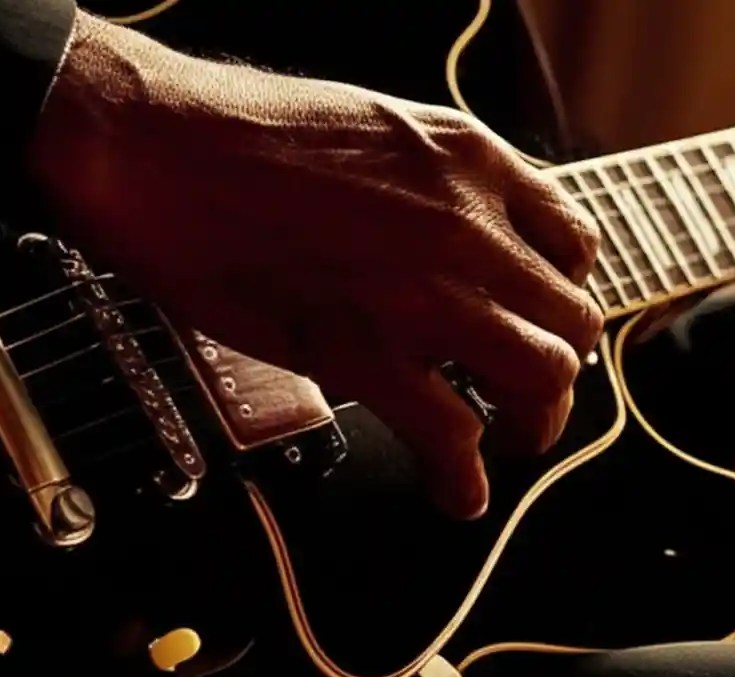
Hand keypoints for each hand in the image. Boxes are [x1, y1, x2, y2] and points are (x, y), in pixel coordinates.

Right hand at [27, 13, 603, 518]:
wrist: (158, 149)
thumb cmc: (244, 134)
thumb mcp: (382, 128)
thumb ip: (441, 186)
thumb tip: (458, 235)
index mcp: (473, 161)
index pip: (575, 243)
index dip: (562, 295)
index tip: (541, 319)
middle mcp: (470, 226)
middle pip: (572, 323)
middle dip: (560, 372)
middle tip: (532, 395)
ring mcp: (428, 293)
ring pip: (542, 380)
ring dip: (534, 426)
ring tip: (509, 443)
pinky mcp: (369, 354)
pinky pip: (453, 437)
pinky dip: (463, 479)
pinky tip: (455, 489)